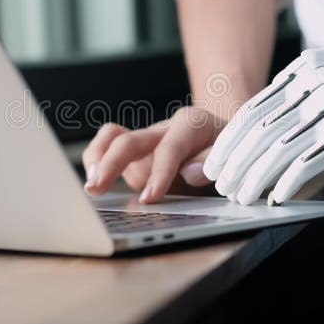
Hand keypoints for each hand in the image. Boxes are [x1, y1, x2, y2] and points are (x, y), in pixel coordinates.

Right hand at [83, 107, 226, 202]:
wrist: (225, 138)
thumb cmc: (228, 148)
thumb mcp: (233, 153)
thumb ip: (212, 162)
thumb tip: (189, 172)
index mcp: (190, 124)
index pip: (169, 148)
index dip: (159, 174)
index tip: (149, 198)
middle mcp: (163, 129)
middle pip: (130, 139)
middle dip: (112, 163)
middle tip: (97, 187)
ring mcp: (146, 141)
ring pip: (112, 138)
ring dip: (98, 160)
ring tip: (91, 184)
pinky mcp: (136, 153)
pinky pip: (109, 145)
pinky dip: (98, 160)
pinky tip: (94, 181)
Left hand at [203, 42, 323, 204]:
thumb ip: (292, 90)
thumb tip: (255, 122)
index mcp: (300, 72)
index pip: (253, 111)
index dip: (230, 140)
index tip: (215, 162)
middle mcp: (313, 88)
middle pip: (261, 133)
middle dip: (236, 163)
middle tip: (221, 186)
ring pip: (283, 149)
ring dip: (257, 177)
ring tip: (241, 197)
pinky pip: (315, 159)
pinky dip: (291, 179)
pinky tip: (277, 195)